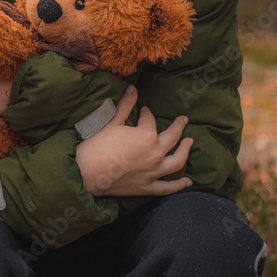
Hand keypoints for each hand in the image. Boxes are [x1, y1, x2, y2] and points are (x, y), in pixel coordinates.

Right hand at [75, 85, 193, 196]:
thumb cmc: (97, 146)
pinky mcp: (147, 187)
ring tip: (190, 142)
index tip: (143, 111)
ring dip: (185, 150)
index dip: (146, 114)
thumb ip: (125, 106)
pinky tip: (188, 182)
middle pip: (172, 137)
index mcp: (147, 135)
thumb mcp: (112, 122)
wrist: (85, 173)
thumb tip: (133, 88)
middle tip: (183, 119)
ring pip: (177, 161)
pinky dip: (179, 185)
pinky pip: (168, 187)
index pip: (150, 120)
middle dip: (178, 126)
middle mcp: (155, 153)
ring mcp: (153, 172)